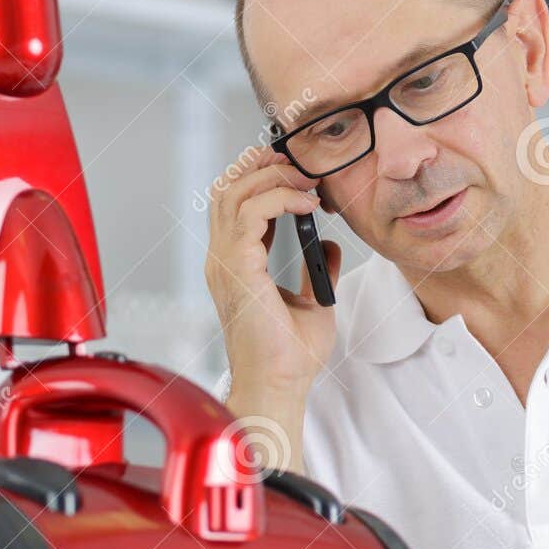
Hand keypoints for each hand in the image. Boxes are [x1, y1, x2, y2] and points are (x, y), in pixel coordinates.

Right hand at [205, 144, 342, 397]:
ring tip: (305, 179)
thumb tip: (326, 244)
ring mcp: (224, 262)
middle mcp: (222, 258)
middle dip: (261, 165)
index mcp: (234, 264)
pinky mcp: (236, 267)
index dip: (261, 179)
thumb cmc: (289, 356)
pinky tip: (306, 204)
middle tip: (299, 163)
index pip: (235, 205)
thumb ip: (315, 268)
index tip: (297, 174)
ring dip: (271, 176)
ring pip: (233, 192)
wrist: (280, 384)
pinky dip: (279, 199)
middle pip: (227, 189)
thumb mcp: (312, 301)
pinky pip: (250, 213)